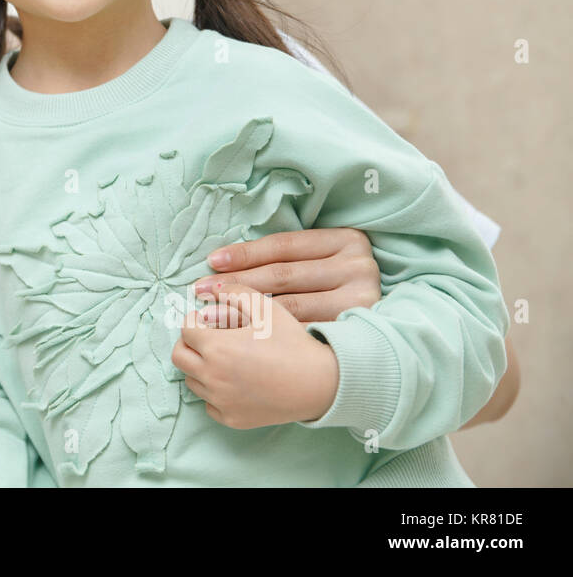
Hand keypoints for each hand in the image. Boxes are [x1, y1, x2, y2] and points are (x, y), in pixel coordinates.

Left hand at [172, 283, 339, 428]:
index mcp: (217, 348)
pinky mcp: (231, 419)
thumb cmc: (293, 343)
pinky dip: (214, 392)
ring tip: (221, 358)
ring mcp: (221, 401)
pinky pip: (209, 404)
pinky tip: (232, 381)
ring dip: (199, 367)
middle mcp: (213, 377)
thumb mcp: (266, 309)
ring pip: (192, 381)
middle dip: (188, 343)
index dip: (193, 320)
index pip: (185, 330)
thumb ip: (235, 292)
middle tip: (204, 338)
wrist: (321, 384)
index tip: (205, 319)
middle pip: (179, 357)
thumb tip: (210, 287)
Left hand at [193, 228, 379, 322]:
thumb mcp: (320, 259)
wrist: (383, 332)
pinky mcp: (353, 334)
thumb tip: (221, 265)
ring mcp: (359, 303)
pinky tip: (236, 343)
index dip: (245, 254)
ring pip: (288, 308)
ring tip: (210, 317)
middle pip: (283, 277)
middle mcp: (358, 270)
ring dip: (243, 312)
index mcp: (348, 241)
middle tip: (200, 290)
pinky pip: (299, 336)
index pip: (284, 247)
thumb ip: (284, 258)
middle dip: (237, 284)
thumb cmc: (337, 284)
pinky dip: (266, 338)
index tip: (212, 262)